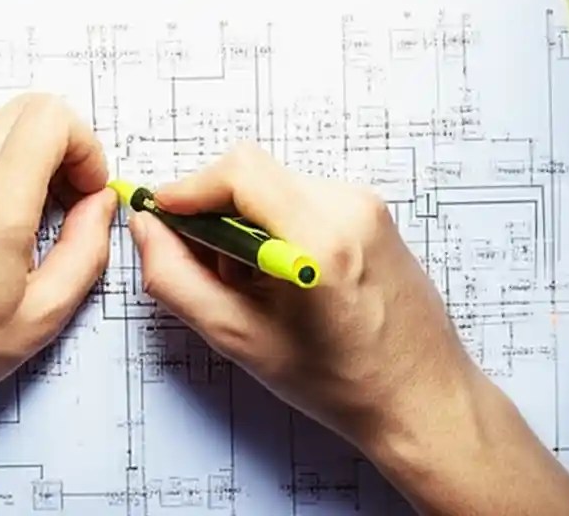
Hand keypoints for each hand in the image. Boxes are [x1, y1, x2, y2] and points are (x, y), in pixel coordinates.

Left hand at [0, 93, 117, 514]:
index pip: (50, 117)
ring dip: (26, 160)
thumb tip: (99, 207)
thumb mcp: (41, 316)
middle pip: (25, 110)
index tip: (88, 191)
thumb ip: (85, 249)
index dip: (85, 147)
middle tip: (68, 201)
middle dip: (62, 147)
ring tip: (30, 222)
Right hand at [126, 143, 568, 514]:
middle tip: (210, 269)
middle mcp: (350, 207)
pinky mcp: (374, 212)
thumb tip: (147, 229)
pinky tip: (286, 278)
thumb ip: (177, 279)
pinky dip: (278, 227)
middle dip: (215, 212)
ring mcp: (367, 205)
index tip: (162, 214)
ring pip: (275, 187)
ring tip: (256, 285)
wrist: (421, 398)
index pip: (239, 169)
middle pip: (253, 174)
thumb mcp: (240, 338)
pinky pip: (303, 198)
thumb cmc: (340, 382)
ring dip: (247, 223)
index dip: (189, 188)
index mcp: (320, 238)